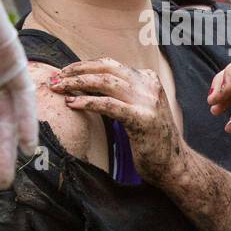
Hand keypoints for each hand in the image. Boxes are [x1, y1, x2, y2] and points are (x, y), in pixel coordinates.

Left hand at [50, 58, 183, 183]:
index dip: (83, 66)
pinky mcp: (142, 119)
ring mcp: (147, 101)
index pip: (110, 65)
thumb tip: (90, 86)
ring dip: (76, 84)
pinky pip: (108, 105)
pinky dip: (87, 102)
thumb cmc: (152, 140)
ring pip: (104, 83)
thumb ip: (123, 94)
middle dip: (76, 71)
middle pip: (105, 68)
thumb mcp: (139, 108)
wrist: (174, 165)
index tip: (65, 73)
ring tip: (58, 88)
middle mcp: (149, 85)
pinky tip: (71, 104)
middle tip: (55, 78)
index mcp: (148, 79)